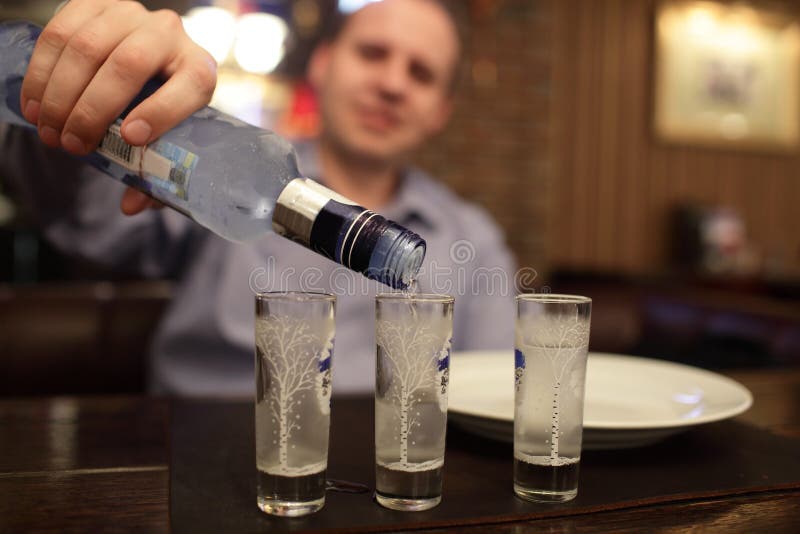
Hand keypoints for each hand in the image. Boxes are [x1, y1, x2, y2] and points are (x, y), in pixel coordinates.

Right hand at [19, 0, 217, 214]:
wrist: (146, 61)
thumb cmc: (158, 110)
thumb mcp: (168, 140)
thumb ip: (156, 176)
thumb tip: (130, 205)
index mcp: (199, 70)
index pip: (191, 85)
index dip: (162, 112)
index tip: (130, 138)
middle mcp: (170, 33)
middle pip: (129, 65)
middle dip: (93, 109)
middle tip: (71, 144)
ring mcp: (130, 13)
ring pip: (88, 47)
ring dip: (60, 93)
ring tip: (49, 130)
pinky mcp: (94, 4)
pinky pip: (60, 32)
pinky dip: (42, 72)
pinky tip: (35, 104)